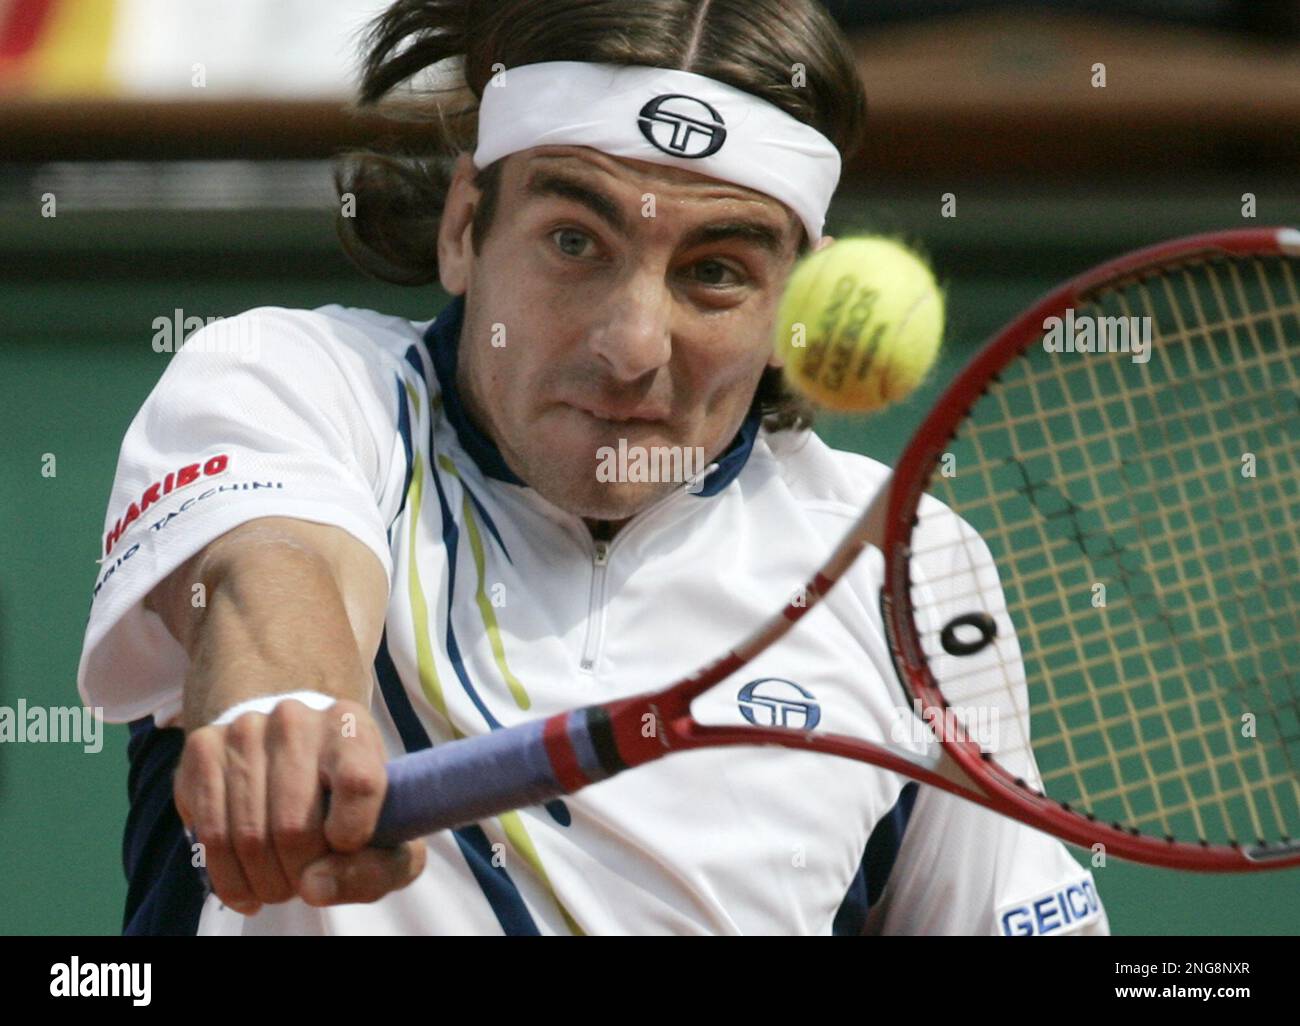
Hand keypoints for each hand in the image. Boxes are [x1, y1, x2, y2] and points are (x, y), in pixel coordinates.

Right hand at [174, 697, 426, 914]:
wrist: (287, 750)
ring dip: (264, 881)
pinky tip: (246, 886)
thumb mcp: (386, 831)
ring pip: (250, 836)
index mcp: (352, 726)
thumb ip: (378, 869)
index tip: (346, 845)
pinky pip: (210, 835)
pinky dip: (229, 878)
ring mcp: (246, 729)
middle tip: (303, 882)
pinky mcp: (204, 748)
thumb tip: (314, 888)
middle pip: (295, 826)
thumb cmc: (346, 799)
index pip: (361, 783)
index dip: (354, 831)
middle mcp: (297, 718)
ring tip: (278, 884)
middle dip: (299, 875)